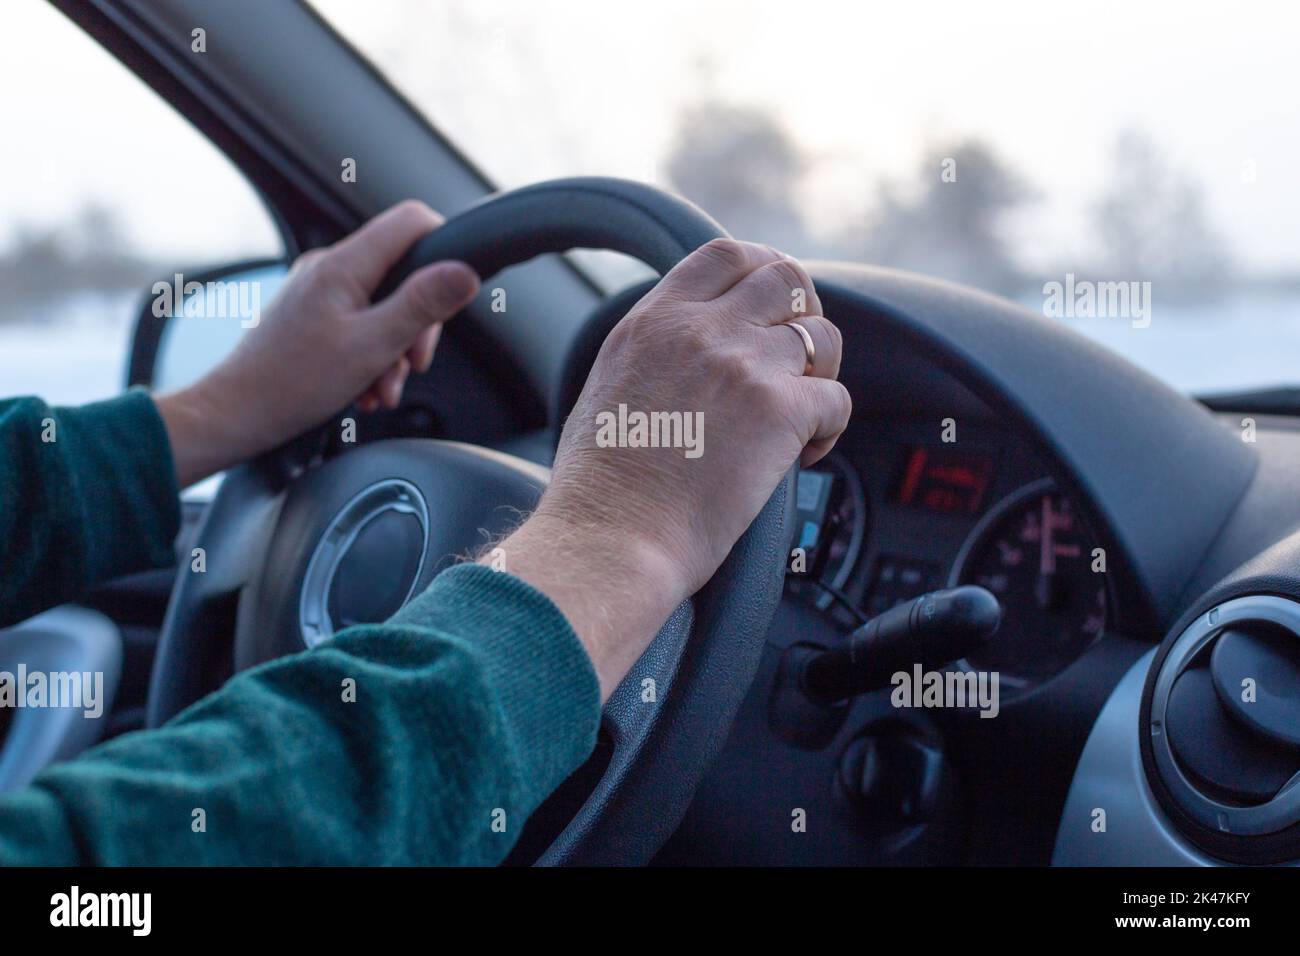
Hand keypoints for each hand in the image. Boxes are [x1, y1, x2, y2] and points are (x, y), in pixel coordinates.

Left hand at [156, 201, 479, 487]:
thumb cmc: (292, 384)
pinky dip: (371, 353)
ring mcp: (317, 289)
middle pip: (402, 271)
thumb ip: (422, 304)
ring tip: (382, 387)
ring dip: (394, 348)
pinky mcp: (311, 313)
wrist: (236, 414)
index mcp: (343, 265)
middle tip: (412, 363)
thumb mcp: (373, 346)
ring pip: (382, 303)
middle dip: (417, 322)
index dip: (444, 248)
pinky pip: (359, 321)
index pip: (411, 221)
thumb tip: (464, 272)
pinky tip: (364, 386)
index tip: (452, 294)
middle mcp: (327, 267)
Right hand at [488, 239, 850, 698]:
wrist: (611, 536)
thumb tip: (684, 356)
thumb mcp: (608, 388)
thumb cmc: (600, 489)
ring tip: (802, 412)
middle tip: (797, 357)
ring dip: (822, 371)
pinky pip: (837, 398)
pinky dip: (830, 427)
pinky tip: (804, 453)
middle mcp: (701, 329)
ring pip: (823, 336)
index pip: (726, 255)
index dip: (761, 272)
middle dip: (804, 312)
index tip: (771, 304)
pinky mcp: (780, 410)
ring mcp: (744, 364)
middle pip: (786, 277)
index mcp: (654, 320)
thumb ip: (652, 353)